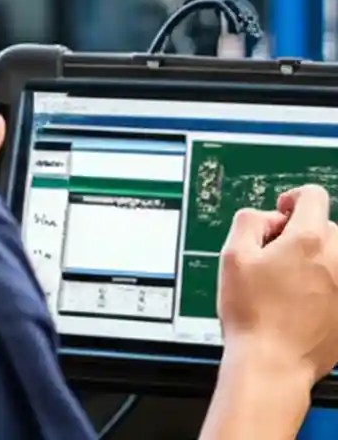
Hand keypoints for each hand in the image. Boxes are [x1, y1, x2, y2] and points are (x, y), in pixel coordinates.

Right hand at [218, 184, 337, 385]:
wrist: (272, 362)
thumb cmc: (251, 313)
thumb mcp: (232, 256)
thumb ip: (248, 221)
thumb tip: (266, 218)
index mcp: (308, 240)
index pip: (313, 196)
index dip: (292, 198)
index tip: (281, 213)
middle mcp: (337, 258)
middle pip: (324, 226)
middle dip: (300, 233)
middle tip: (273, 257)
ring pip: (334, 255)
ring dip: (315, 259)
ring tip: (286, 284)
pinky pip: (337, 283)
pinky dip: (324, 285)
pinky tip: (300, 304)